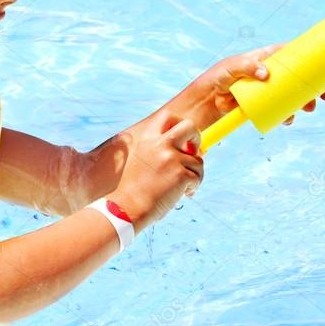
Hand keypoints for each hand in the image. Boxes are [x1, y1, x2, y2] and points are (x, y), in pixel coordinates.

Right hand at [110, 109, 203, 233]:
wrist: (126, 208)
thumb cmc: (133, 189)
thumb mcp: (140, 160)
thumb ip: (158, 150)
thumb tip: (188, 150)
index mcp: (148, 139)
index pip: (168, 117)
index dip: (179, 124)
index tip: (182, 139)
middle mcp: (160, 144)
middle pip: (190, 126)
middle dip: (196, 138)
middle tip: (193, 153)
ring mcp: (171, 158)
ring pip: (198, 160)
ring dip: (195, 174)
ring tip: (182, 187)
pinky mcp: (181, 174)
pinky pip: (197, 177)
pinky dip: (193, 187)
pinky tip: (182, 194)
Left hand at [178, 42, 324, 126]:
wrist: (206, 102)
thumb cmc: (219, 77)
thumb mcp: (232, 68)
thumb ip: (247, 66)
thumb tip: (266, 73)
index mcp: (266, 58)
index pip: (293, 54)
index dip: (312, 59)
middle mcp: (271, 73)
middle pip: (299, 77)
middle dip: (315, 86)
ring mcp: (269, 90)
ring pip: (294, 94)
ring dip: (305, 101)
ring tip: (307, 108)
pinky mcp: (265, 105)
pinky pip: (283, 109)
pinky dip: (289, 114)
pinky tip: (288, 118)